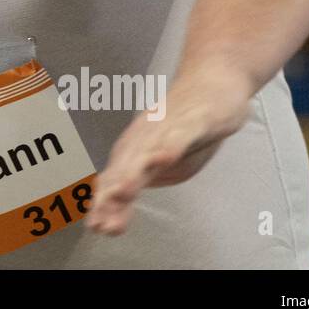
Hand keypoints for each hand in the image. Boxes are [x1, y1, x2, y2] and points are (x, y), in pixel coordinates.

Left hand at [85, 64, 255, 235]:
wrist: (213, 79)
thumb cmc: (189, 122)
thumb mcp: (170, 158)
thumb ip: (150, 175)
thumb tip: (127, 195)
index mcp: (136, 150)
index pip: (117, 180)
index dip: (106, 205)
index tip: (95, 228)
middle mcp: (144, 138)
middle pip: (124, 170)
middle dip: (112, 197)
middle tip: (100, 223)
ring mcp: (167, 127)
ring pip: (146, 153)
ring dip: (133, 174)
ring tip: (122, 194)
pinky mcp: (192, 119)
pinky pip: (180, 135)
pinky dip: (170, 147)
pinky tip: (163, 160)